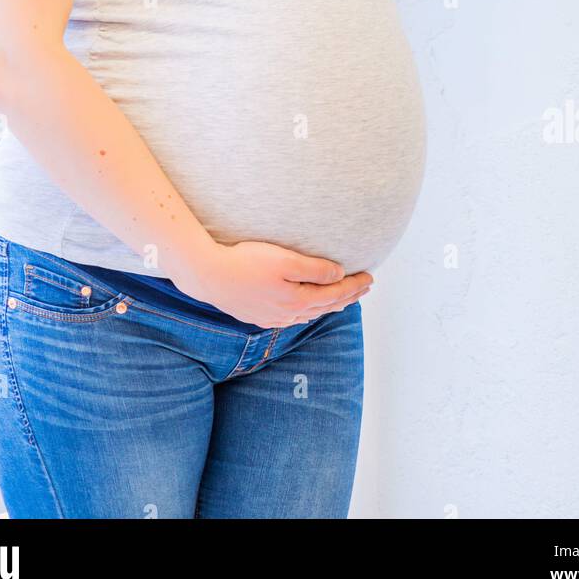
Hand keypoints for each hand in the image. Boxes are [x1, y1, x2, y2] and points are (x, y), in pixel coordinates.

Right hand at [168, 238, 373, 328]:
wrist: (208, 276)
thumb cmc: (246, 262)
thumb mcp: (284, 260)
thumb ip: (314, 269)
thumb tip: (338, 276)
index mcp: (297, 300)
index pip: (335, 294)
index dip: (354, 286)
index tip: (370, 276)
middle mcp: (288, 314)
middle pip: (326, 306)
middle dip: (348, 296)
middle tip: (366, 287)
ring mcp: (272, 317)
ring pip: (310, 314)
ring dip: (330, 305)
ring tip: (344, 299)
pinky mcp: (259, 316)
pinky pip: (293, 317)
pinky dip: (309, 311)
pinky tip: (308, 308)